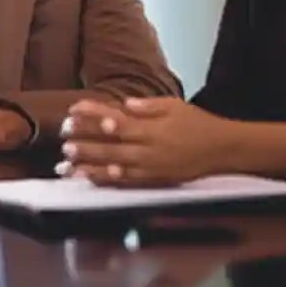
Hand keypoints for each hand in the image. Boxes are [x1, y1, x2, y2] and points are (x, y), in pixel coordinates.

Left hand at [60, 97, 229, 186]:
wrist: (222, 150)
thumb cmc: (198, 124)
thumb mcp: (175, 106)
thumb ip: (148, 106)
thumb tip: (125, 103)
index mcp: (152, 128)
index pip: (116, 120)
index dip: (93, 115)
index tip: (73, 110)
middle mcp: (149, 150)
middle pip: (111, 146)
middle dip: (85, 143)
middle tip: (63, 141)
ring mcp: (150, 168)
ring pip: (114, 168)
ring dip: (89, 166)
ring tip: (67, 166)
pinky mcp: (154, 181)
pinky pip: (126, 182)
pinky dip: (106, 180)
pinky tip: (90, 178)